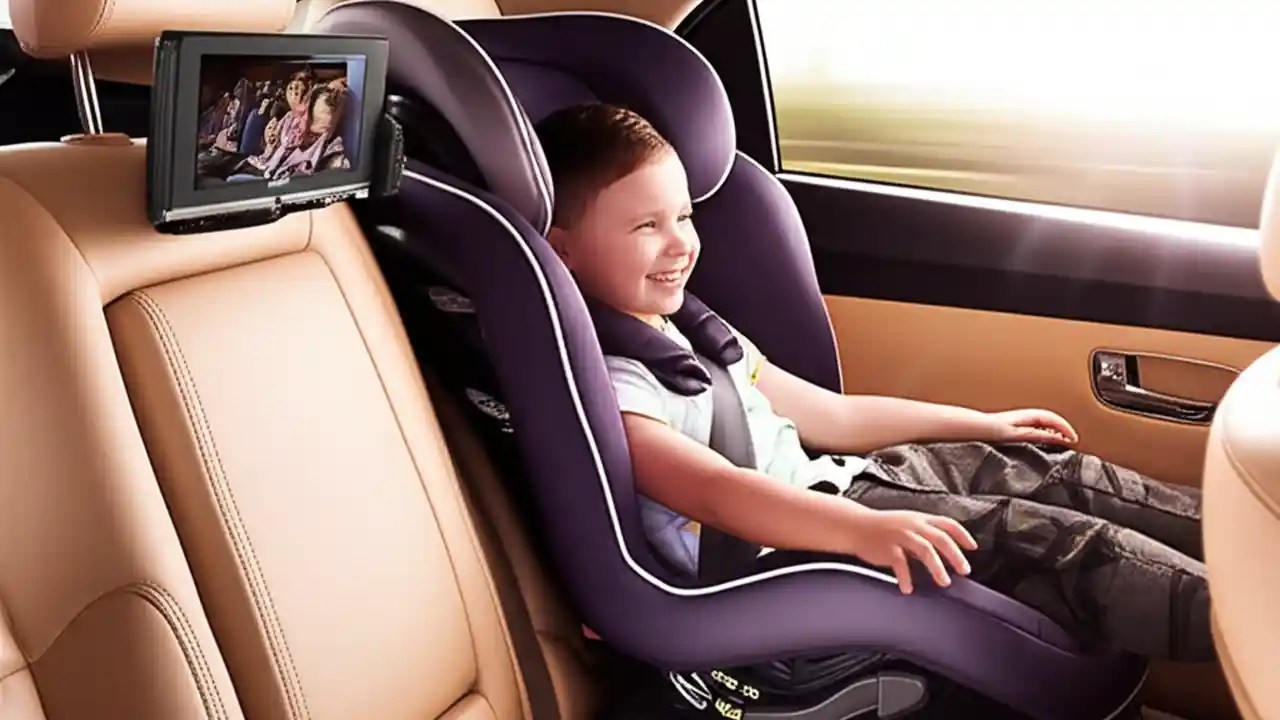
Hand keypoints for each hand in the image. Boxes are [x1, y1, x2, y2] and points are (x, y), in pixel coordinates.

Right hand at [847, 509, 977, 593]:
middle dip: (955, 555)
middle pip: (940, 538)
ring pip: (925, 549)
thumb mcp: (906, 524)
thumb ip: (925, 536)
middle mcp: (913, 525)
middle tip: (964, 570)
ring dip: (937, 567)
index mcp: (920, 519)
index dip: (963, 535)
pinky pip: (900, 564)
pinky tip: (908, 589)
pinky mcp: (887, 548)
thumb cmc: (883, 527)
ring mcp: (900, 535)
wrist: (855, 526)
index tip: (973, 547)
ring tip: (944, 582)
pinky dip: (906, 578)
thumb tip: (944, 552)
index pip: (948, 523)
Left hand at [985, 408, 1078, 445]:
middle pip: (1051, 420)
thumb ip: (1035, 434)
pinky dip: (1045, 432)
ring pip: (1044, 423)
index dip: (1066, 428)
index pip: (1053, 419)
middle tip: (1072, 441)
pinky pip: (1036, 427)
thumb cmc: (988, 428)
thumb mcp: (1014, 434)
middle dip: (1063, 429)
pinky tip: (1043, 441)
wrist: (971, 427)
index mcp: (1027, 415)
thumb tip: (1054, 437)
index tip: (1074, 439)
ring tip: (1062, 442)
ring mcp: (1019, 421)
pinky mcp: (1013, 427)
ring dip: (1055, 431)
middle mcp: (1024, 416)